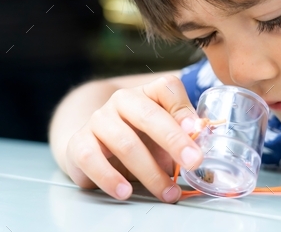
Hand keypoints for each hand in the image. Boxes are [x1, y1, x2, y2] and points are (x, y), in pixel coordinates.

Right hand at [64, 75, 201, 202]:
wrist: (92, 146)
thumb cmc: (138, 138)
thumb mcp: (162, 131)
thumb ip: (182, 130)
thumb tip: (202, 135)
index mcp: (146, 93)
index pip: (166, 88)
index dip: (182, 108)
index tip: (196, 129)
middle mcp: (121, 101)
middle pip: (149, 115)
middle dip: (174, 140)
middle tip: (193, 162)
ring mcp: (98, 120)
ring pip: (126, 143)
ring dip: (150, 172)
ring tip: (167, 192)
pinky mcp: (79, 143)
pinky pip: (92, 159)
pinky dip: (110, 178)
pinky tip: (126, 191)